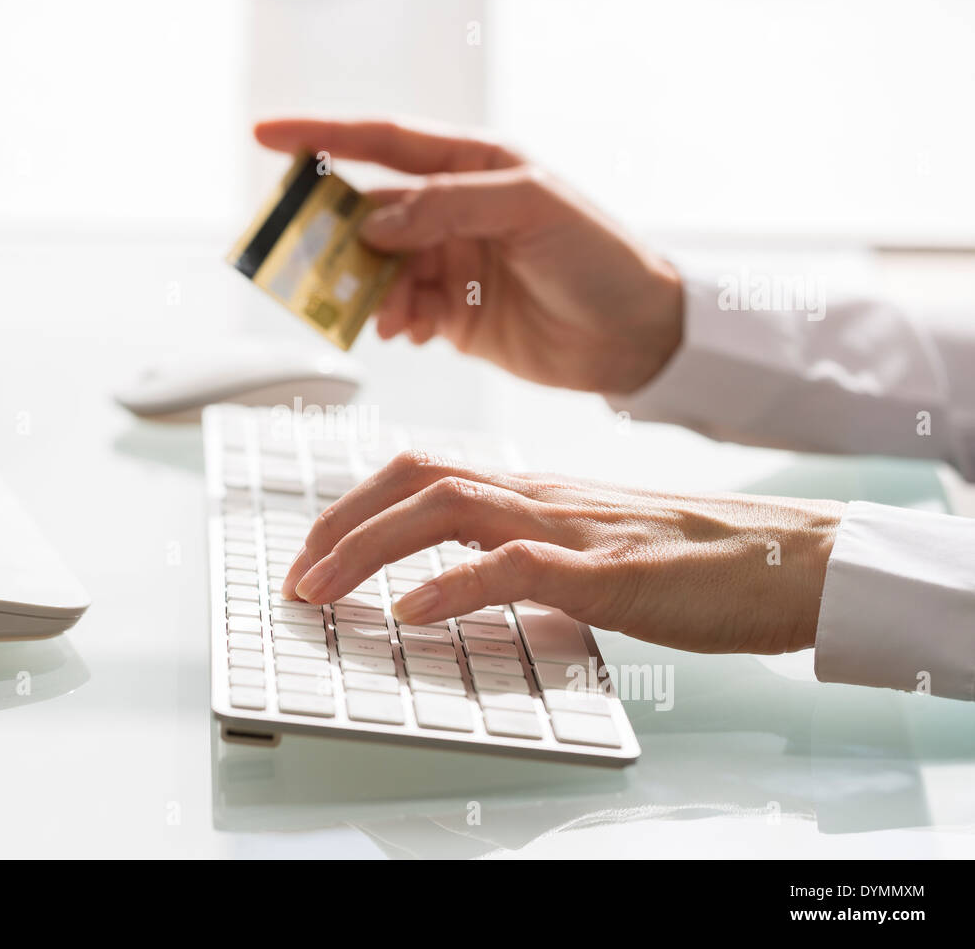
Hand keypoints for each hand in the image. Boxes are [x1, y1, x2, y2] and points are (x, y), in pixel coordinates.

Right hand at [254, 118, 683, 394]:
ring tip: (388, 312)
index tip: (265, 136)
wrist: (638, 337)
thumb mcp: (530, 209)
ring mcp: (451, 263)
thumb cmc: (600, 257)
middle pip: (369, 210)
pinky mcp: (455, 314)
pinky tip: (409, 331)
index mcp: (473, 165)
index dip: (322, 137)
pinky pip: (400, 312)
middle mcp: (454, 210)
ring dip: (368, 290)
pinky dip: (393, 321)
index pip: (384, 142)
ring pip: (379, 269)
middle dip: (334, 232)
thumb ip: (447, 206)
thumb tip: (374, 222)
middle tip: (302, 254)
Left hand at [281, 452, 843, 655]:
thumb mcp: (585, 547)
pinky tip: (413, 612)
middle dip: (340, 522)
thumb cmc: (688, 558)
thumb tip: (454, 587)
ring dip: (371, 547)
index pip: (423, 472)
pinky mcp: (610, 570)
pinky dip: (454, 585)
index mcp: (532, 489)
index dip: (355, 505)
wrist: (788, 557)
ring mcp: (574, 526)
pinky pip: (517, 565)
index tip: (314, 551)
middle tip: (296, 578)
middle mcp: (540, 494)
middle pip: (416, 478)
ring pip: (449, 507)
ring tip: (322, 590)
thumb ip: (522, 553)